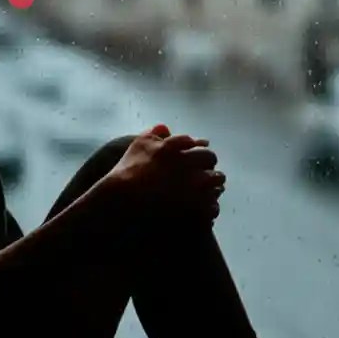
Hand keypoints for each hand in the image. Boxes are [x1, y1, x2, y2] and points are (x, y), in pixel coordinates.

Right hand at [104, 124, 225, 225]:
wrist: (121, 202)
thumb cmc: (126, 171)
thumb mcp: (138, 145)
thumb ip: (154, 133)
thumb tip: (166, 127)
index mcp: (177, 147)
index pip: (200, 144)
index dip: (201, 149)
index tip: (201, 153)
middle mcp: (187, 165)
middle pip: (211, 160)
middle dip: (209, 165)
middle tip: (206, 171)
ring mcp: (193, 188)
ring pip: (218, 183)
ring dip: (214, 185)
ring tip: (210, 190)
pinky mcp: (194, 209)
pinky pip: (213, 207)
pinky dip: (211, 207)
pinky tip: (204, 208)